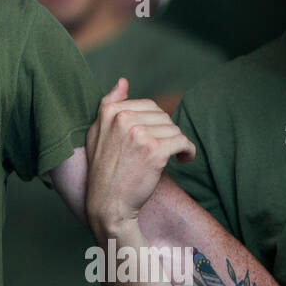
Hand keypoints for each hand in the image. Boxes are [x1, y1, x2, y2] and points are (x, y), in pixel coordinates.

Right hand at [84, 78, 195, 235]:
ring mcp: (138, 134)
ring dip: (176, 144)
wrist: (107, 204)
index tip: (155, 138)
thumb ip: (109, 104)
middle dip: (167, 133)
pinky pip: (182, 142)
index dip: (156, 123)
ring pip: (173, 129)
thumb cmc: (104, 171)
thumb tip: (123, 80)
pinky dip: (188, 152)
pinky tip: (184, 160)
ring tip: (171, 158)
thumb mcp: (97, 133)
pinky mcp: (154, 151)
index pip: (148, 106)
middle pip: (163, 116)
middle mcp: (122, 119)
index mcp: (110, 112)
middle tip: (163, 150)